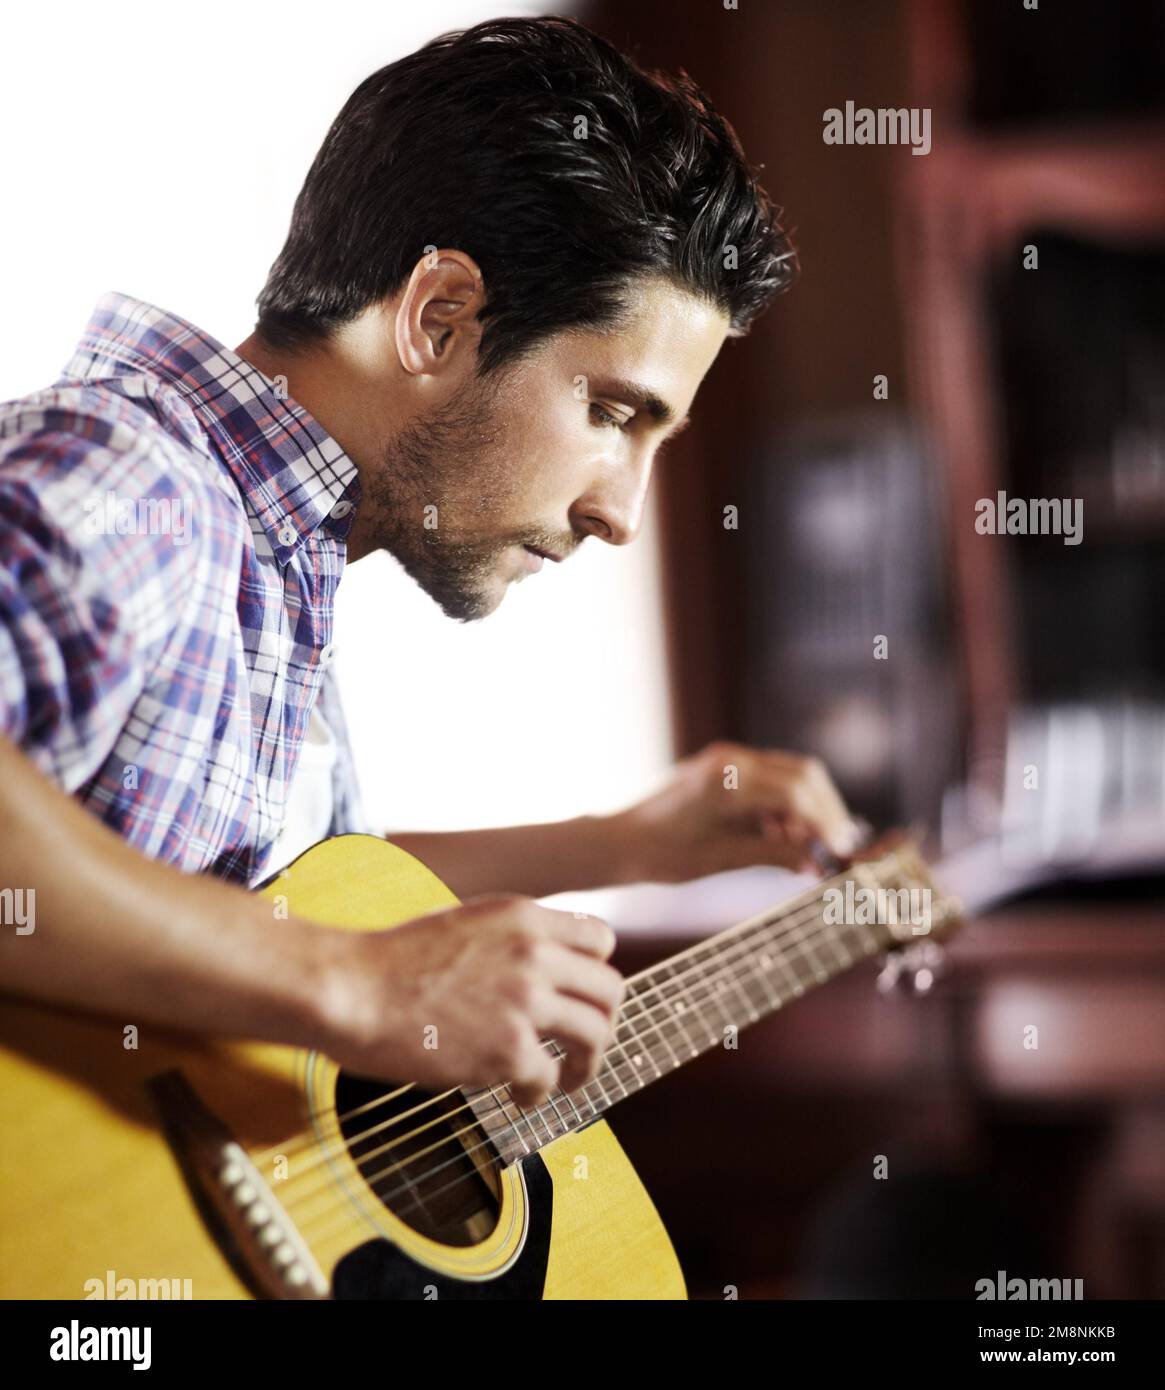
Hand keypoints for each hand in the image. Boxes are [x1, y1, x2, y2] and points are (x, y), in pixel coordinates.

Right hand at [317, 894, 623, 1106]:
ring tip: (568, 1080)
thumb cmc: (394, 962)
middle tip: (584, 1046)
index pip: (600, 940)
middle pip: (609, 990)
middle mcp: (534, 954)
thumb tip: (545, 969)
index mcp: (523, 917)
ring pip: (596, 1035)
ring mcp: (525, 1001)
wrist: (351, 988)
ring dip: (586, 1064)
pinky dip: (537, 1093)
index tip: (579, 997)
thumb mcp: (467, 923)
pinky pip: (549, 1077)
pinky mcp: (508, 1050)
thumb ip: (513, 940)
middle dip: (602, 1023)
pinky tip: (516, 1095)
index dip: (595, 973)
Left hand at [615, 741, 860, 881]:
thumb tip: (815, 863)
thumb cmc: (662, 855)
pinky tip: (783, 837)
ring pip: (789, 774)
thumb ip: (773, 854)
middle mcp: (731, 760)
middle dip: (825, 810)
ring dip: (806, 808)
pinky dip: (784, 805)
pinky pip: (768, 779)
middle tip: (836, 847)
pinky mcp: (722, 767)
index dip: (826, 824)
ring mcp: (726, 759)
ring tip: (807, 850)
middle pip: (803, 773)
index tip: (839, 852)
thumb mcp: (723, 860)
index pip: (798, 793)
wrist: (619, 842)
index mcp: (729, 780)